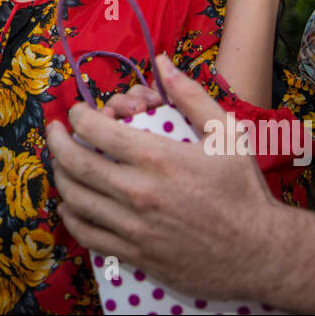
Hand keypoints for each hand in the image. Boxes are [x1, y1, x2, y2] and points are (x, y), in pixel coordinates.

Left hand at [48, 54, 277, 301]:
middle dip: (56, 141)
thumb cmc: (243, 191)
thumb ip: (191, 96)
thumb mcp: (226, 134)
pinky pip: (87, 234)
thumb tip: (163, 63)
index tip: (78, 112)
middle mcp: (139, 191)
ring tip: (61, 163)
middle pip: (75, 162)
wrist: (260, 253)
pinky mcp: (134, 253)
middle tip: (54, 131)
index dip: (78, 115)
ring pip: (75, 198)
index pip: (96, 129)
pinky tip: (71, 204)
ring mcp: (133, 226)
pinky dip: (70, 216)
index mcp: (158, 157)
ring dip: (60, 176)